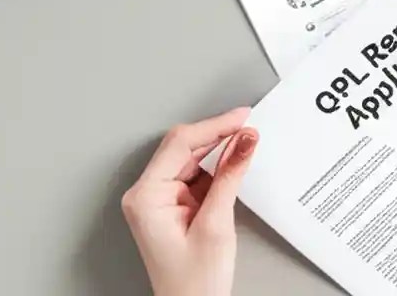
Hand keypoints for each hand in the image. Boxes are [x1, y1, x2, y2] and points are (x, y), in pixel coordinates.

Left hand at [122, 108, 259, 295]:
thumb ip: (230, 176)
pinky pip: (195, 175)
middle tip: (250, 129)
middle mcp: (146, 195)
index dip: (214, 126)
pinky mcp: (172, 206)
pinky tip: (234, 165)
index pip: (180, 144)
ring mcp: (158, 200)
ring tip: (247, 147)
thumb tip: (244, 140)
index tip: (242, 117)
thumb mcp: (216, 223)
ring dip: (218, 152)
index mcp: (146, 197)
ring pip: (190, 159)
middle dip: (218, 136)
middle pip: (183, 148)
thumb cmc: (194, 281)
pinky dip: (216, 169)